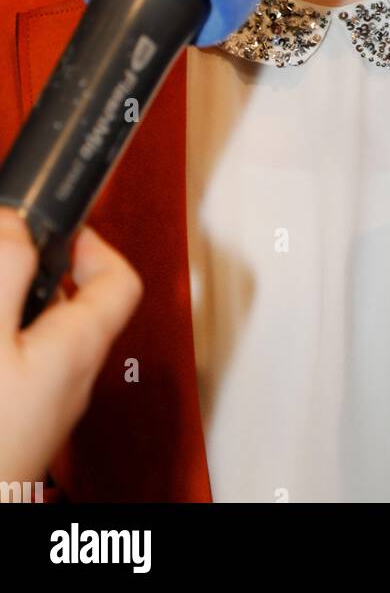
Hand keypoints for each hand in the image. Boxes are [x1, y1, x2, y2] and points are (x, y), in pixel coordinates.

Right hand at [0, 206, 142, 487]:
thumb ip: (8, 273)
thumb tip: (18, 221)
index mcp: (80, 347)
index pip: (120, 279)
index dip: (92, 242)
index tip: (57, 225)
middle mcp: (74, 378)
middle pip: (77, 304)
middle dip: (39, 271)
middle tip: (9, 253)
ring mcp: (47, 406)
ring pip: (44, 337)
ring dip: (17, 307)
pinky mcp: (21, 424)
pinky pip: (22, 366)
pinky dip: (6, 341)